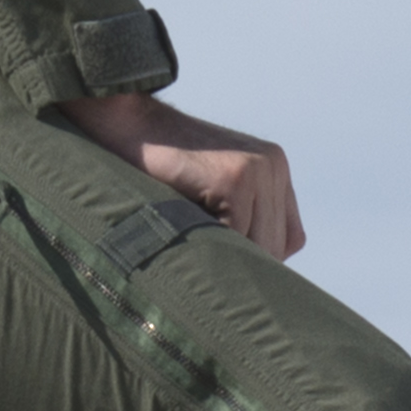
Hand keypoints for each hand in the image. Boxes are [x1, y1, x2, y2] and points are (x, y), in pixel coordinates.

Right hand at [59, 89, 306, 261]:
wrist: (121, 121)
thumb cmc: (155, 167)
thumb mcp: (209, 191)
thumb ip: (237, 220)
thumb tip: (254, 289)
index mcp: (274, 167)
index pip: (288, 238)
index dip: (258, 261)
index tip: (224, 272)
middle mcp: (273, 164)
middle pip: (277, 247)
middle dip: (243, 268)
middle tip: (206, 281)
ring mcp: (256, 168)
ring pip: (259, 246)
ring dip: (225, 260)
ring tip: (191, 258)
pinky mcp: (233, 178)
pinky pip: (235, 237)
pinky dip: (210, 248)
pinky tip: (184, 239)